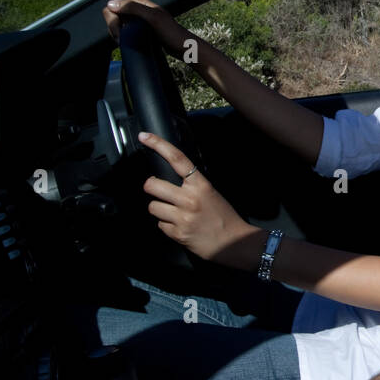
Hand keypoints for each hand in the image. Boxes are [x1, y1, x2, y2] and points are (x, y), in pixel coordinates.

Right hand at [104, 0, 192, 58]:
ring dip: (117, 35)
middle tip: (121, 42)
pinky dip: (123, 37)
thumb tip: (111, 5)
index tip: (120, 35)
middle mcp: (137, 8)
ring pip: (118, 24)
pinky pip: (124, 30)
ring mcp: (138, 18)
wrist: (182, 46)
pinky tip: (128, 43)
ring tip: (125, 43)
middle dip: (114, 29)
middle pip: (113, 15)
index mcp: (139, 1)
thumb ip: (133, 8)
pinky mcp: (140, 28)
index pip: (112, 7)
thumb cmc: (171, 33)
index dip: (113, 21)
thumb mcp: (153, 18)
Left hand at [137, 131, 255, 263]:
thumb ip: (192, 185)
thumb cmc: (224, 217)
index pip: (177, 159)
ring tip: (173, 213)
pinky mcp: (177, 233)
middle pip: (152, 185)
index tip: (145, 136)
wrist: (235, 243)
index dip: (158, 144)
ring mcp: (182, 217)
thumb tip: (170, 179)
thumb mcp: (212, 193)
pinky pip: (159, 225)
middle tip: (158, 191)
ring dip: (159, 209)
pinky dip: (166, 225)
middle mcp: (190, 199)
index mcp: (200, 185)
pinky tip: (179, 226)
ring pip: (152, 206)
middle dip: (151, 187)